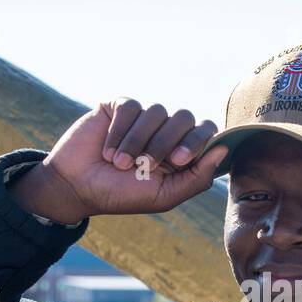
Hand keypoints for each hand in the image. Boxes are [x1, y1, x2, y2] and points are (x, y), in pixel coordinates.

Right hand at [12, 99, 225, 222]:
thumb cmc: (122, 195)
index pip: (206, 130)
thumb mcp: (164, 195)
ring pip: (156, 111)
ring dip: (137, 142)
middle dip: (166, 142)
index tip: (179, 160)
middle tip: (147, 164)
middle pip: (184, 117)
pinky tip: (107, 150)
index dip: (197, 140)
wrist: (77, 187)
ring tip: (119, 164)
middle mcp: (165, 130)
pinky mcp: (119, 106)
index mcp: (182, 150)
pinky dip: (119, 131)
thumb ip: (197, 177)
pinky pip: (130, 106)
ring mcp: (143, 116)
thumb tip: (224, 149)